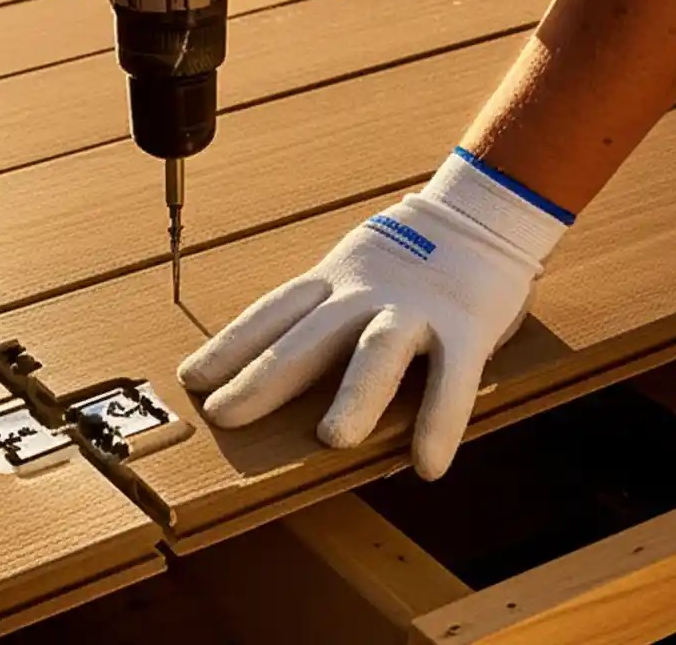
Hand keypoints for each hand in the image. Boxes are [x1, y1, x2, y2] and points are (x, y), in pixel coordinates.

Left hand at [176, 149, 571, 479]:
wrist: (483, 211)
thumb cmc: (410, 256)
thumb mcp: (354, 269)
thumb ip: (325, 311)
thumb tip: (275, 364)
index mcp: (333, 280)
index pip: (271, 314)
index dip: (231, 346)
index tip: (192, 378)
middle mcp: (365, 294)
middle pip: (306, 337)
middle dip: (263, 377)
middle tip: (224, 414)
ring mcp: (415, 310)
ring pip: (378, 352)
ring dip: (355, 394)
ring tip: (331, 438)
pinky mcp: (465, 328)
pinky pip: (453, 380)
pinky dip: (440, 422)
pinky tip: (426, 465)